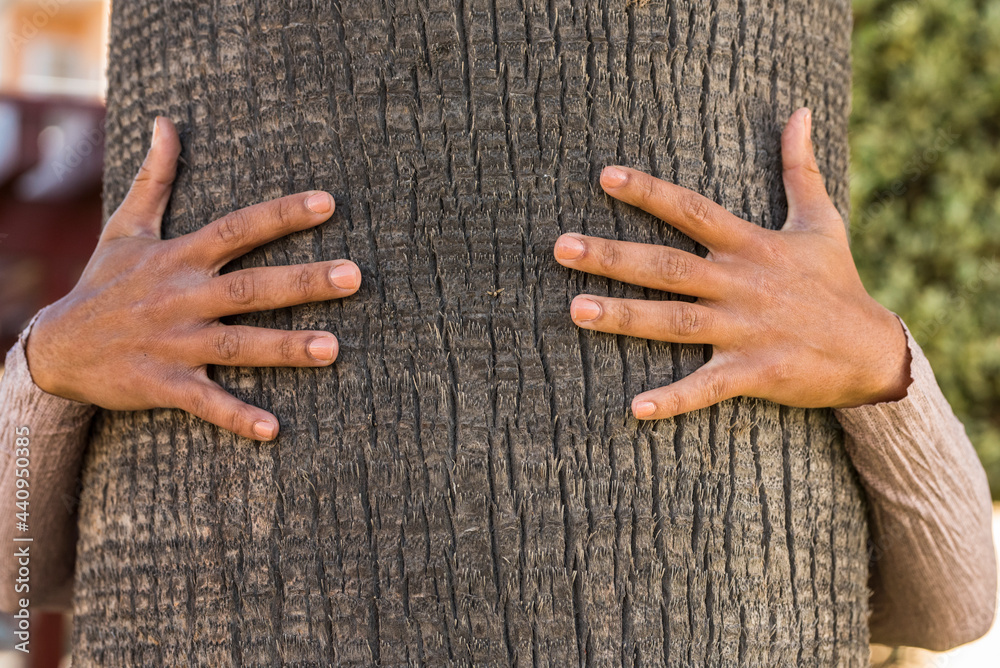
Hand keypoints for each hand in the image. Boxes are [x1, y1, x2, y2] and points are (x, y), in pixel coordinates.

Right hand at [25, 117, 361, 440]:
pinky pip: (205, 402)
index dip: (281, 215)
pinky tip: (273, 430)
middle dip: (303, 281)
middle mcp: (182, 297)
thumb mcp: (126, 228)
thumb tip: (164, 122)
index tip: (328, 203)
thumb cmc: (103, 284)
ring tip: (333, 349)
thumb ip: (155, 178)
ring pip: (238, 344)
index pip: (237, 228)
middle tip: (355, 277)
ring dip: (285, 348)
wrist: (55, 348)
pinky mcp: (163, 384)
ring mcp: (174, 343)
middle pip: (251, 287)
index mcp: (179, 257)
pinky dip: (237, 416)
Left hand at [554, 107, 910, 419]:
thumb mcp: (821, 220)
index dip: (649, 193)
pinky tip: (634, 408)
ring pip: (675, 322)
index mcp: (751, 246)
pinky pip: (707, 388)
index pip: (692, 211)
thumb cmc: (837, 282)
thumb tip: (800, 112)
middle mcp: (741, 285)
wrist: (873, 350)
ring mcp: (746, 331)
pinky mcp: (754, 373)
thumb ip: (799, 168)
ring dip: (625, 318)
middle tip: (561, 248)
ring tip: (575, 311)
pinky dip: (673, 399)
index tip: (603, 177)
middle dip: (613, 257)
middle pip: (668, 266)